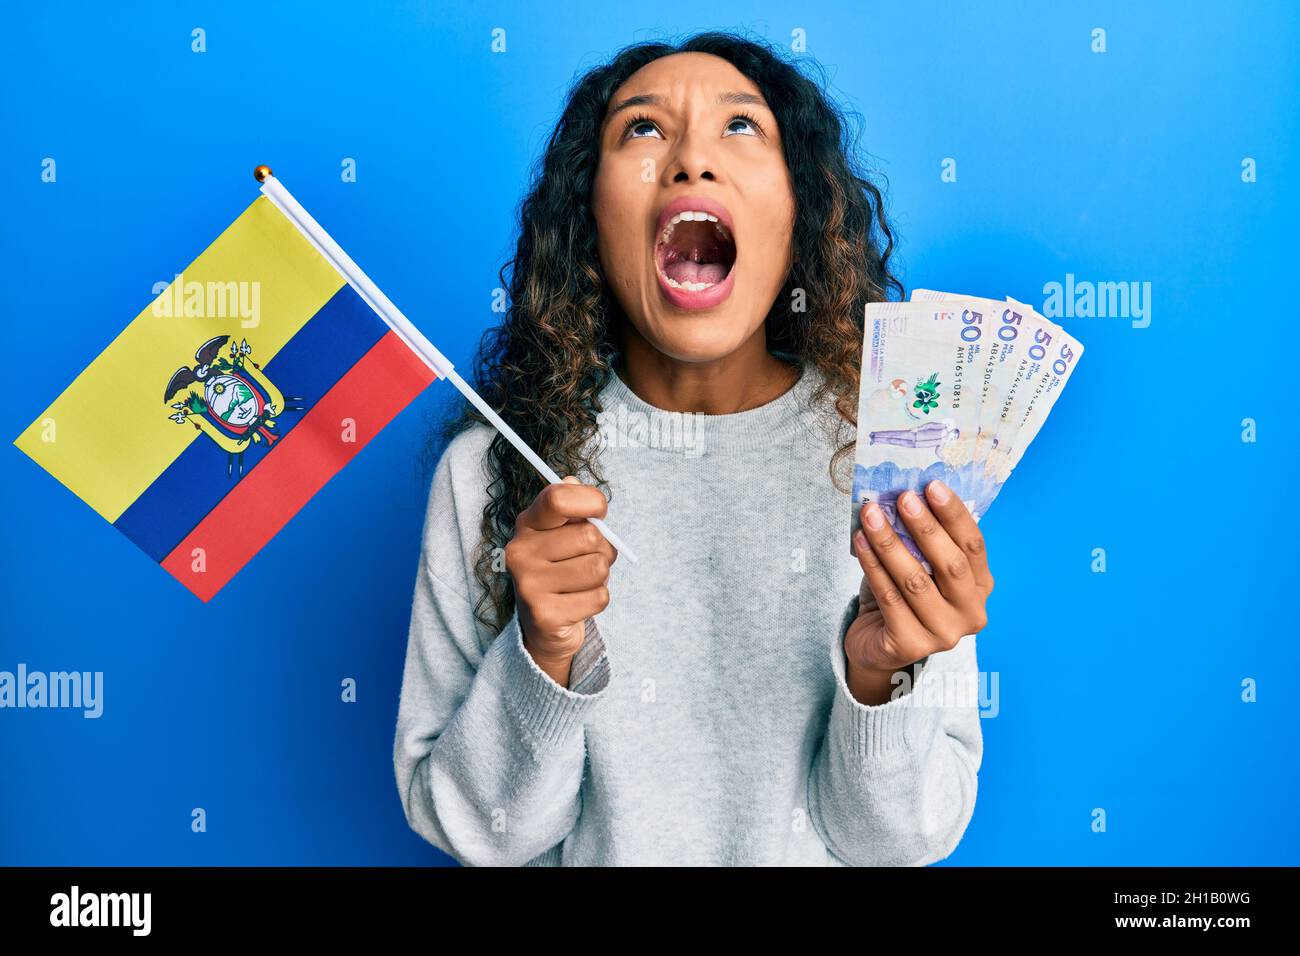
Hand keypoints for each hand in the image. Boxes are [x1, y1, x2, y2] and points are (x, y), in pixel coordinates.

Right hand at [505, 476, 616, 671]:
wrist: (544, 624)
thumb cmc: (561, 568)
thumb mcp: (563, 534)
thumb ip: (572, 509)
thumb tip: (572, 481)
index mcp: (527, 524)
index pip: (557, 498)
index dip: (590, 501)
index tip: (599, 511)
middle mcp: (520, 551)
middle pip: (589, 536)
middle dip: (603, 549)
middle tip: (591, 558)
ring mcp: (528, 585)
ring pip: (598, 568)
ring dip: (602, 576)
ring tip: (583, 582)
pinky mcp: (544, 615)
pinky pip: (598, 597)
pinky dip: (598, 600)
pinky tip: (578, 602)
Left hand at [846, 480, 993, 676]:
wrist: (877, 644)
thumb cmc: (901, 595)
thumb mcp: (921, 566)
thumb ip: (923, 540)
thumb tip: (908, 494)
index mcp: (980, 586)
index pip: (973, 545)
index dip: (954, 514)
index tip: (932, 486)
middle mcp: (971, 613)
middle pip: (951, 564)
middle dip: (926, 527)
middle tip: (903, 498)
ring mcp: (944, 634)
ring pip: (915, 580)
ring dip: (890, 542)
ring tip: (871, 514)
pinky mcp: (911, 646)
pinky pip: (889, 597)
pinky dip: (873, 565)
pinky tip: (860, 541)